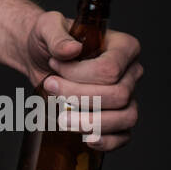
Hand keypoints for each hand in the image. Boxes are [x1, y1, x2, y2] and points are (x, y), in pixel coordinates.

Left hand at [24, 10, 141, 151]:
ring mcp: (127, 97)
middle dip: (79, 97)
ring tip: (62, 118)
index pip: (110, 70)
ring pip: (126, 117)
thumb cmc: (48, 40)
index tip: (54, 66)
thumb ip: (56, 35)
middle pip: (117, 95)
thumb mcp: (46, 28)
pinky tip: (86, 139)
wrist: (39, 58)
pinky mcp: (116, 117)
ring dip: (92, 122)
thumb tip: (72, 49)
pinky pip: (123, 136)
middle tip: (50, 87)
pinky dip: (107, 141)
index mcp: (123, 47)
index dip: (79, 74)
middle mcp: (131, 72)